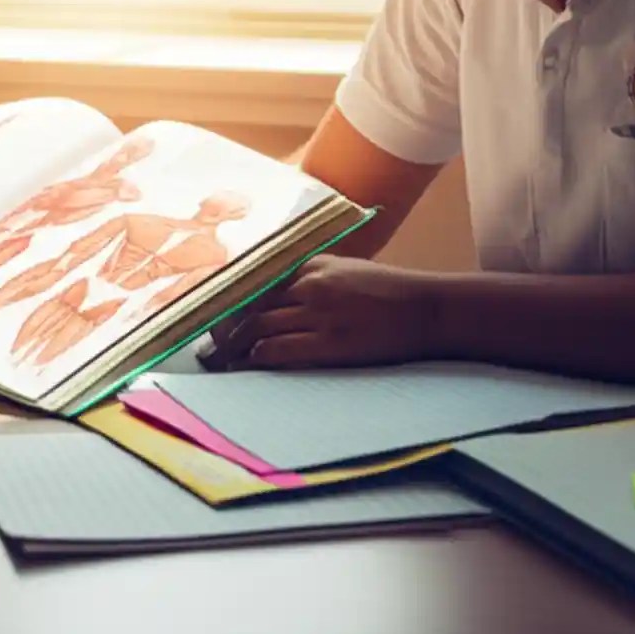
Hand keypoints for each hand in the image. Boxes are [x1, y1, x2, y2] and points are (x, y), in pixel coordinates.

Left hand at [201, 255, 439, 369]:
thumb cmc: (389, 293)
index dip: (228, 299)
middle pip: (250, 306)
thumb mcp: (345, 272)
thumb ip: (309, 278)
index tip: (209, 313)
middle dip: (223, 327)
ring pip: (257, 329)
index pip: (255, 280)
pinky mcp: (328, 344)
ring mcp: (318, 314)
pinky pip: (277, 351)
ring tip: (218, 361)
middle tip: (206, 344)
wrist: (428, 309)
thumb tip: (272, 296)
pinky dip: (254, 360)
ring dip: (233, 347)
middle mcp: (310, 286)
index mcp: (312, 265)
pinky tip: (244, 368)